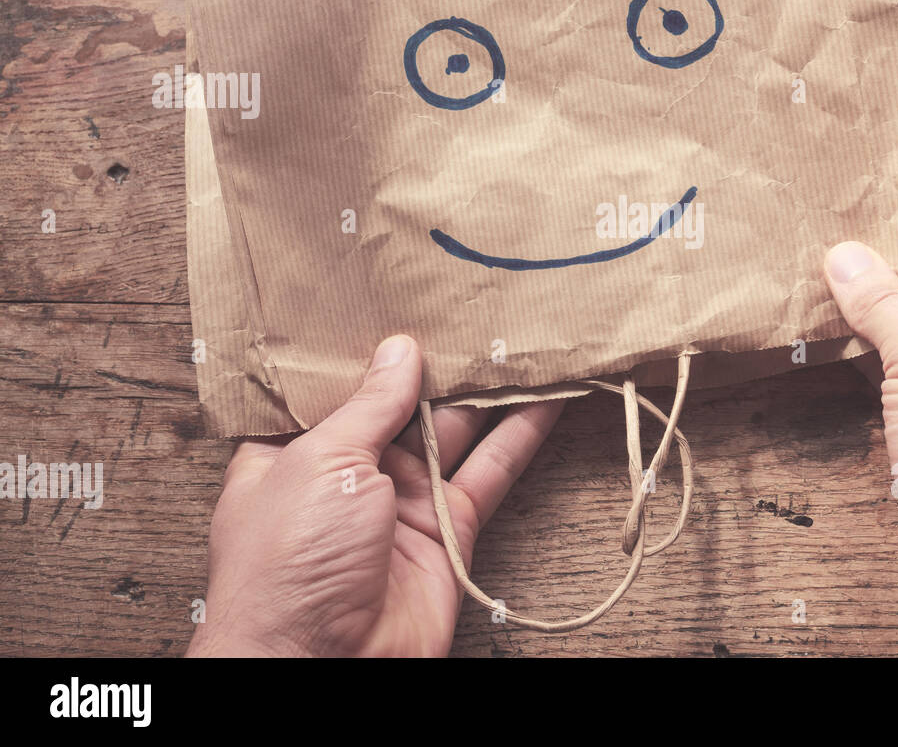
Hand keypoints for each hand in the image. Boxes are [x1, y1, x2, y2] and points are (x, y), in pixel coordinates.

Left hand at [188, 335, 563, 656]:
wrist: (321, 667)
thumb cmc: (286, 567)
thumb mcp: (321, 462)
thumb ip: (369, 404)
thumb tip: (400, 351)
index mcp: (290, 453)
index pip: (329, 387)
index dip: (360, 346)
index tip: (391, 296)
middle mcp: (347, 474)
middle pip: (398, 403)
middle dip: (432, 360)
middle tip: (469, 305)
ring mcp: (400, 502)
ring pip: (452, 431)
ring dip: (485, 391)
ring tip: (519, 338)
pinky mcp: (448, 531)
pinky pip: (490, 472)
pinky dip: (521, 435)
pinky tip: (546, 398)